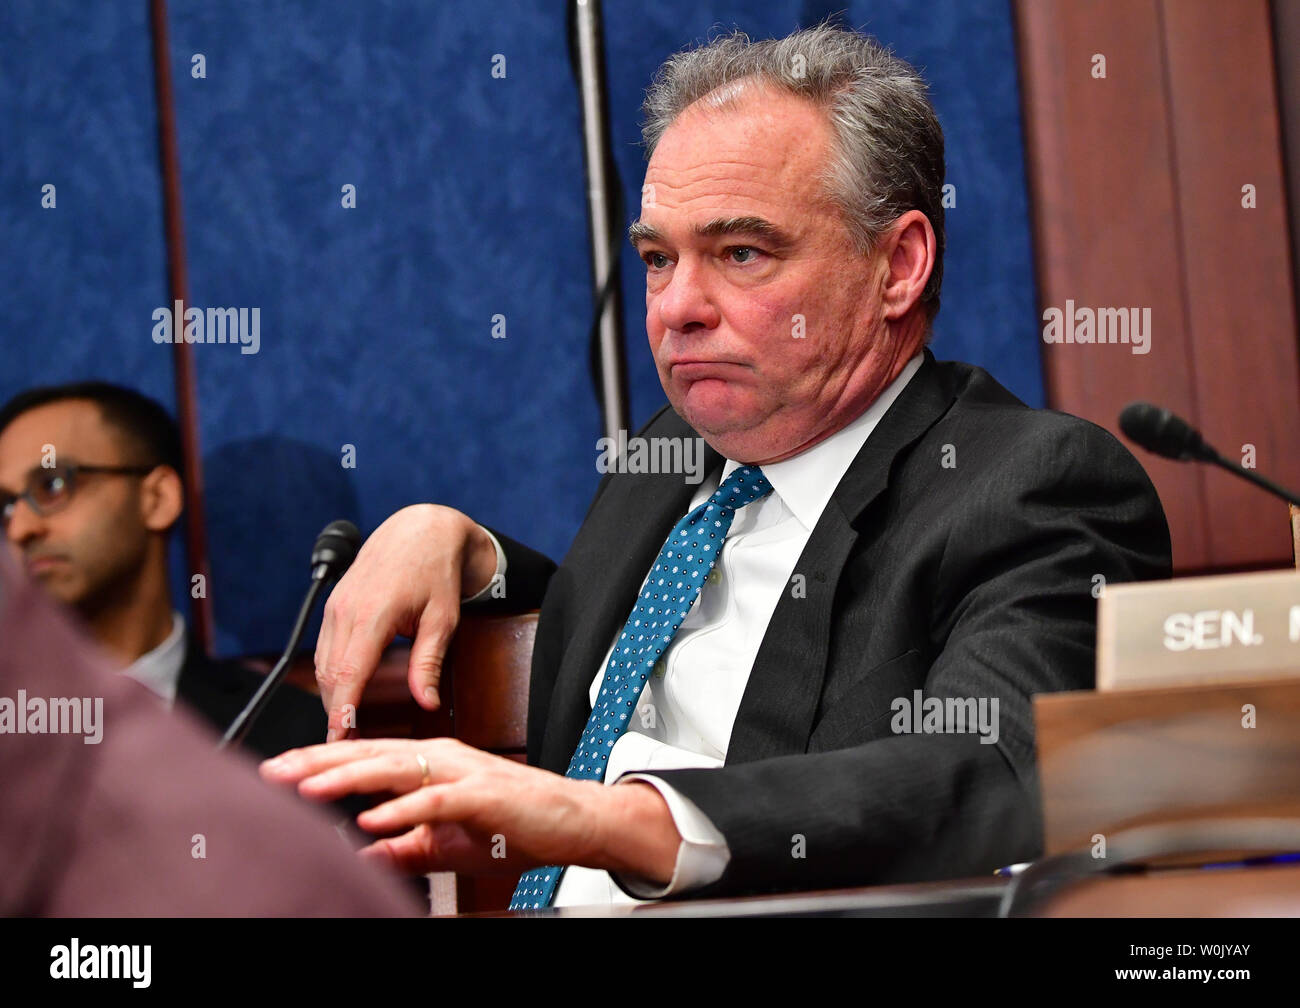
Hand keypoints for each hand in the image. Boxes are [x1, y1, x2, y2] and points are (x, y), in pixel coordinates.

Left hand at [260, 737, 616, 876]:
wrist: (572, 821)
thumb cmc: (515, 824)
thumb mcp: (445, 842)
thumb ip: (403, 845)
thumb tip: (359, 855)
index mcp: (429, 764)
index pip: (364, 758)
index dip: (320, 763)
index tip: (277, 771)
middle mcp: (441, 758)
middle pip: (369, 754)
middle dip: (318, 762)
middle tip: (272, 770)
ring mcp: (462, 773)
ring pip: (395, 768)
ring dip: (348, 778)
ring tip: (307, 788)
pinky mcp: (482, 794)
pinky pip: (434, 801)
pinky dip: (400, 809)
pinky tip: (369, 818)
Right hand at [313, 505, 497, 739]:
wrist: (420, 530)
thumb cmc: (436, 572)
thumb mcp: (443, 619)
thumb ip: (429, 663)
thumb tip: (427, 703)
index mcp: (373, 614)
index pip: (350, 674)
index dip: (341, 711)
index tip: (339, 740)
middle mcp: (346, 610)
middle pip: (331, 674)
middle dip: (335, 712)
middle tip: (346, 746)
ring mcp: (335, 606)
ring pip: (323, 663)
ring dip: (331, 695)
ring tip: (346, 727)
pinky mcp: (334, 605)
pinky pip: (325, 648)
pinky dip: (332, 674)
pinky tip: (344, 693)